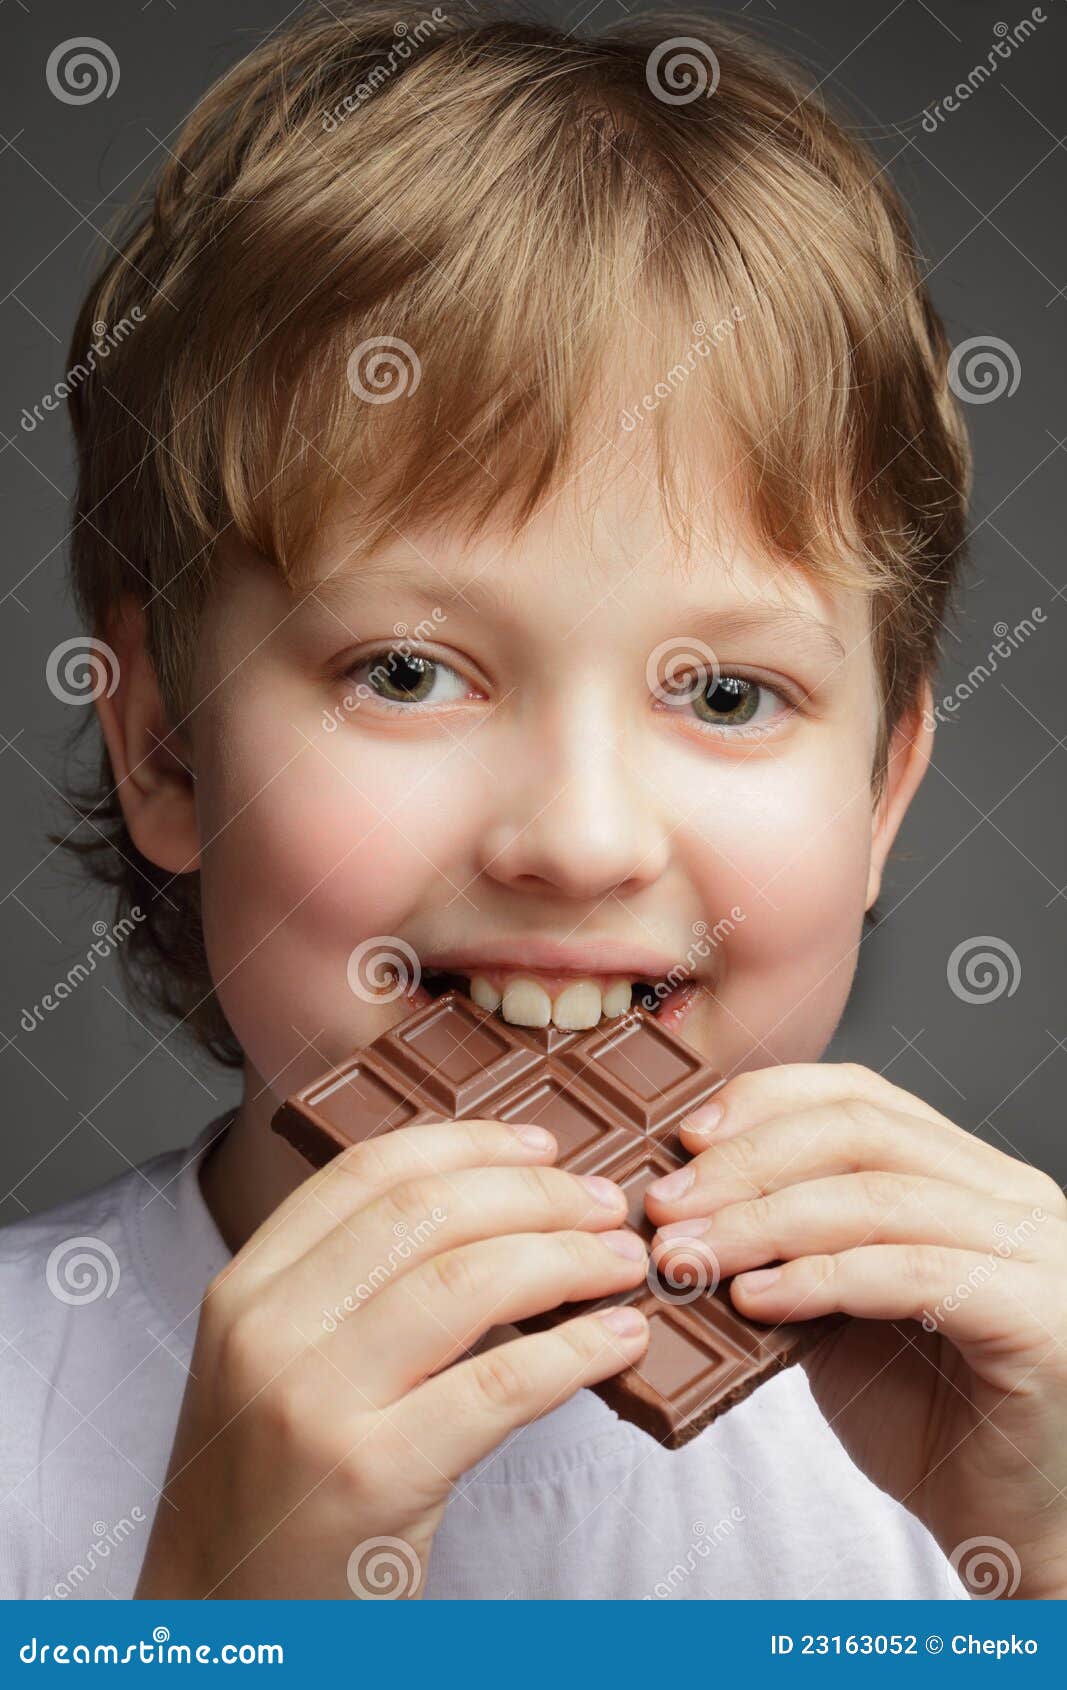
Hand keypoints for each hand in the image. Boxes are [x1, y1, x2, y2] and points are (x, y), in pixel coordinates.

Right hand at [135, 1118, 648, 1597]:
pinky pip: (497, 1386)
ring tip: (623, 1264)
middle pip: (427, 1214)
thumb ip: (354, 1289)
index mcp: (244, 1287)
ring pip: (468, 1283)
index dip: (468, 1143)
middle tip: (605, 1205)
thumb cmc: (273, 1488)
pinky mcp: (368, 1478)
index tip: (542, 1145)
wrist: (225, 1622)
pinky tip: (617, 1343)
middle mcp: (268, 1331)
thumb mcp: (278, 1363)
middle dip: (536, 1195)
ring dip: (567, 1260)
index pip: (367, 1173)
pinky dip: (574, 1351)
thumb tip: (499, 1216)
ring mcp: (312, 1404)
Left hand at [646, 1061, 1066, 1597]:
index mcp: (970, 1174)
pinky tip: (756, 1300)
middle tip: (667, 1208)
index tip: (685, 1139)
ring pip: (878, 1198)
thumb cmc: (927, 1418)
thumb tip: (687, 1209)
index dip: (765, 1103)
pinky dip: (821, 1279)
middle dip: (747, 1164)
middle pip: (862, 1132)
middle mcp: (1011, 1196)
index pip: (860, 1095)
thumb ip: (792, 1250)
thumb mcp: (840, 1311)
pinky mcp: (1037, 1317)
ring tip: (691, 1257)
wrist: (1006, 1525)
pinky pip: (913, 1274)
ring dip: (764, 1222)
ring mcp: (1035, 1251)